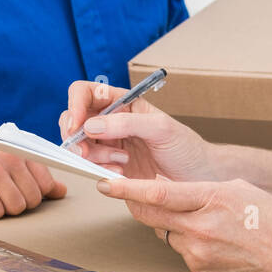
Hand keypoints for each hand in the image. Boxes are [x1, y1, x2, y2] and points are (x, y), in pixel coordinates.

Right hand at [0, 126, 65, 219]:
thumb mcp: (3, 157)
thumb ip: (32, 173)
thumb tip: (61, 191)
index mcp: (20, 151)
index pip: (47, 182)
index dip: (38, 195)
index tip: (23, 194)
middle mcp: (10, 158)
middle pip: (33, 199)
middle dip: (19, 204)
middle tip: (0, 195)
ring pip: (16, 208)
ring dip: (3, 209)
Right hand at [60, 80, 212, 182]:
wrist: (197, 178)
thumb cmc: (186, 148)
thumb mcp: (161, 129)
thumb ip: (127, 123)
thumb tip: (91, 124)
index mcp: (124, 102)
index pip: (87, 93)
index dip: (75, 104)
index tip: (76, 124)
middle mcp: (112, 121)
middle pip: (75, 119)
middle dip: (77, 136)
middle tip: (85, 150)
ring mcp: (109, 144)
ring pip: (79, 145)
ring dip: (92, 155)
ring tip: (122, 163)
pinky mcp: (110, 166)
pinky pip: (90, 165)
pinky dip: (98, 170)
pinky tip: (121, 173)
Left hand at [96, 176, 271, 271]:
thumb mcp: (240, 189)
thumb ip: (204, 187)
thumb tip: (174, 186)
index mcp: (211, 201)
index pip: (157, 193)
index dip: (126, 188)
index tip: (105, 183)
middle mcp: (199, 229)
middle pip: (149, 215)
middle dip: (131, 201)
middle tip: (120, 190)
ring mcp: (198, 253)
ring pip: (164, 231)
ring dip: (165, 220)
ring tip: (191, 214)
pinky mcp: (200, 270)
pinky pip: (180, 248)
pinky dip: (183, 237)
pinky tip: (205, 235)